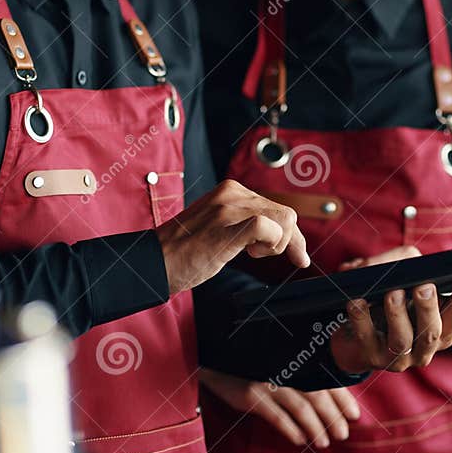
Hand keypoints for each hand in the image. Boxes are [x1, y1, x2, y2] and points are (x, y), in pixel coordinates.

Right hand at [157, 179, 309, 294]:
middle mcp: (232, 193)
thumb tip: (273, 234)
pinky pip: (269, 228)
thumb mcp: (217, 228)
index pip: (276, 207)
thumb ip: (242, 224)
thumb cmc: (183, 252)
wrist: (154, 262)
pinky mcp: (228, 225)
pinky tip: (251, 253)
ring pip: (283, 219)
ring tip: (252, 254)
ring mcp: (230, 208)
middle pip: (286, 213)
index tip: (297, 255)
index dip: (292, 234)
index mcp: (229, 191)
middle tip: (287, 260)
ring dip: (278, 244)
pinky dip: (271, 245)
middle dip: (293, 242)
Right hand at [199, 369, 359, 447]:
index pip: (327, 379)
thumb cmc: (251, 361)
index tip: (355, 415)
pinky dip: (290, 429)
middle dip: (333, 417)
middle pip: (318, 394)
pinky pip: (276, 416)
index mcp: (295, 358)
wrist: (213, 357)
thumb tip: (331, 399)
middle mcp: (284, 367)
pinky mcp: (249, 394)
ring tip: (324, 443)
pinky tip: (300, 441)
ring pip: (300, 407)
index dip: (343, 398)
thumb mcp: (277, 362)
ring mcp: (267, 380)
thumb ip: (300, 374)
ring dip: (316, 428)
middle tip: (342, 434)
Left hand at [330, 246, 451, 372]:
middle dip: (429, 308)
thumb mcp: (419, 297)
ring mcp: (397, 358)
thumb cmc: (393, 311)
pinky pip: (365, 337)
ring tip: (393, 293)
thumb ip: (443, 287)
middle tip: (425, 286)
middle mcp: (423, 350)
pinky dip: (361, 318)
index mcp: (441, 334)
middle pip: (432, 333)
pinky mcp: (369, 356)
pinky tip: (357, 301)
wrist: (356, 342)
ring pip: (401, 340)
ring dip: (397, 315)